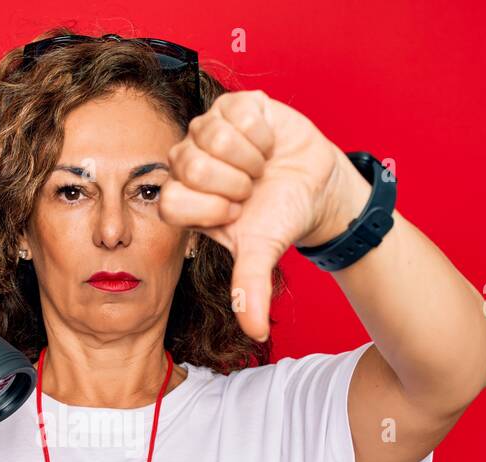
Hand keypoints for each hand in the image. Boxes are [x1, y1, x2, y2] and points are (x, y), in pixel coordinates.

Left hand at [159, 90, 360, 340]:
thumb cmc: (278, 217)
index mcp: (183, 200)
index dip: (209, 208)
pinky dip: (262, 133)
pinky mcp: (232, 105)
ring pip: (211, 135)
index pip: (170, 201)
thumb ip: (251, 288)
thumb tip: (257, 333)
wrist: (315, 186)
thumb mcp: (262, 252)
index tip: (237, 213)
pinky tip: (268, 144)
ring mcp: (206, 130)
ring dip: (249, 157)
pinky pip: (237, 113)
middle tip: (251, 189)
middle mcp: (187, 163)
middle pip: (188, 165)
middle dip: (234, 182)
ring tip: (260, 167)